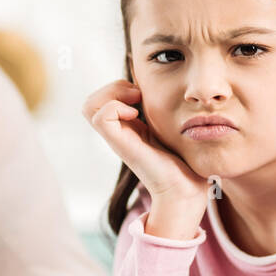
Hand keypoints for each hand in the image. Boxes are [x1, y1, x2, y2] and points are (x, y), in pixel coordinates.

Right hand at [82, 80, 210, 209]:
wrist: (185, 190)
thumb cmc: (186, 163)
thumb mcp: (174, 129)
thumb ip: (168, 114)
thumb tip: (177, 96)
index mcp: (128, 128)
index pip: (103, 99)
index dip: (120, 86)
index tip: (143, 93)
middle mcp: (118, 133)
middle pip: (91, 102)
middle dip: (113, 87)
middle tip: (137, 95)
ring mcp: (117, 139)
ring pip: (90, 106)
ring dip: (112, 95)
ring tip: (135, 102)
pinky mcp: (121, 145)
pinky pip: (101, 117)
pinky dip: (117, 107)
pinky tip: (137, 115)